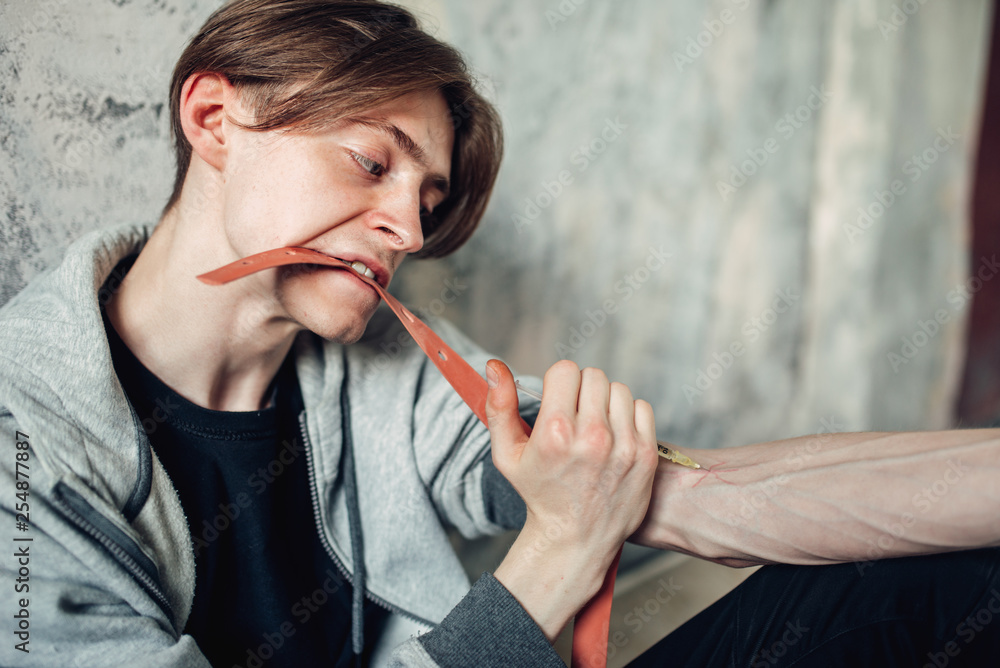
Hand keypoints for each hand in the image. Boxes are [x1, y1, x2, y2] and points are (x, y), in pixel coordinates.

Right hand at [486, 359, 658, 638]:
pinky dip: (628, 416)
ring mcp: (623, 446)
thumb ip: (499, 405)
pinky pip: (642, 407)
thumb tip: (494, 365)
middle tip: (575, 416)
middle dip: (582, 391)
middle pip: (593, 376)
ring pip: (618, 389)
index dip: (559, 383)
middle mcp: (592, 437)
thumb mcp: (507, 453)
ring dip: (606, 402)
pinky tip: (615, 435)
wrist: (575, 538)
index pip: (566, 370)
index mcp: (555, 432)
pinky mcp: (645, 454)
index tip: (557, 402)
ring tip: (595, 426)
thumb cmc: (539, 493)